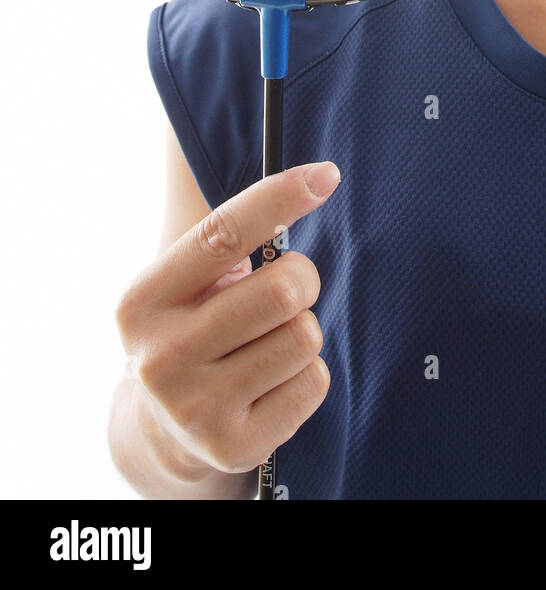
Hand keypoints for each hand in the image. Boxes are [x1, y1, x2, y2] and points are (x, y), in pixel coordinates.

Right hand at [115, 160, 340, 476]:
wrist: (168, 426)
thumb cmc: (196, 324)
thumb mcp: (189, 279)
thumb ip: (231, 233)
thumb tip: (310, 178)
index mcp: (144, 300)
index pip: (221, 233)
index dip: (279, 197)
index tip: (326, 175)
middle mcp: (161, 356)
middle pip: (283, 289)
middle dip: (301, 279)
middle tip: (284, 291)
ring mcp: (195, 407)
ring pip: (304, 335)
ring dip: (301, 329)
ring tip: (268, 341)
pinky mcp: (233, 445)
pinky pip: (313, 382)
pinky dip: (305, 375)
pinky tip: (272, 380)